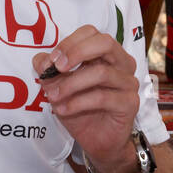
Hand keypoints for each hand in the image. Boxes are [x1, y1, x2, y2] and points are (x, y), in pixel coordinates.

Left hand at [33, 25, 139, 172]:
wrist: (96, 140)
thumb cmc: (79, 107)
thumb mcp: (58, 86)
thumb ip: (49, 70)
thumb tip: (41, 61)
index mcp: (105, 53)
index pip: (91, 33)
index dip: (69, 43)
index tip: (52, 60)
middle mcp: (121, 63)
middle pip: (105, 43)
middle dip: (77, 52)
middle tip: (57, 68)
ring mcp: (128, 82)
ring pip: (101, 73)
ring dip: (71, 84)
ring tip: (53, 96)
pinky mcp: (130, 103)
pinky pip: (102, 97)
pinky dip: (77, 103)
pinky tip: (63, 109)